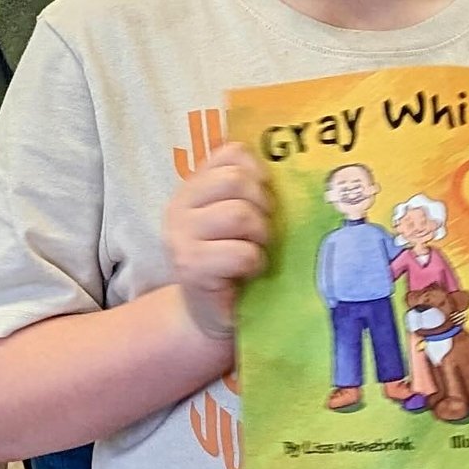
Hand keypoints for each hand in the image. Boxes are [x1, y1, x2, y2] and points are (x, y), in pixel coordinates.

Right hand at [165, 143, 269, 342]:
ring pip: (240, 214)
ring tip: (256, 250)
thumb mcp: (237, 218)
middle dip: (263, 205)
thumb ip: (249, 189)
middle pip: (236, 181)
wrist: (210, 315)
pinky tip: (249, 272)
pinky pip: (242, 253)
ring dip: (261, 235)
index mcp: (193, 187)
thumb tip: (290, 163)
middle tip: (263, 231)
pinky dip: (256, 263)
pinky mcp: (191, 267)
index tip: (263, 199)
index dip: (259, 172)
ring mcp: (181, 237)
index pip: (231, 153)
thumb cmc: (233, 262)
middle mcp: (179, 206)